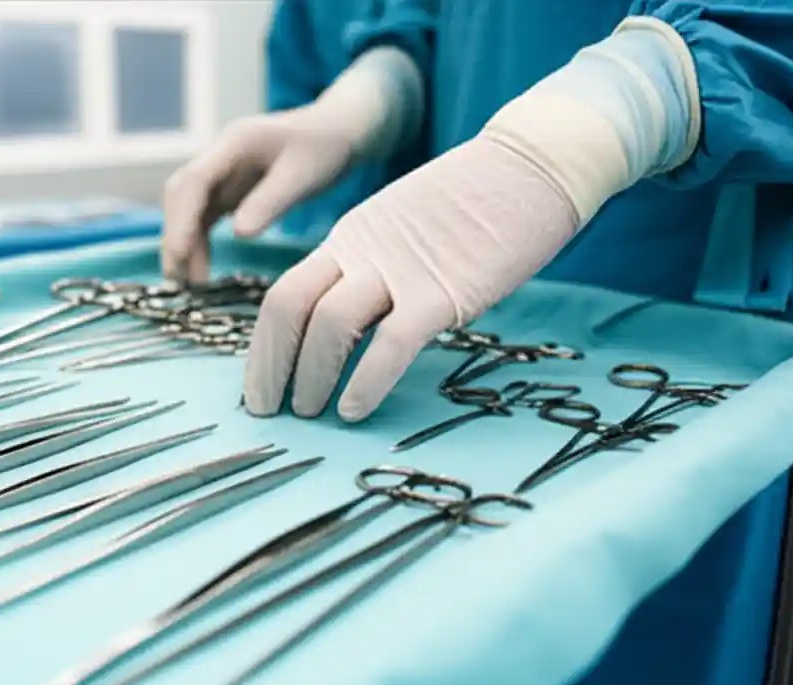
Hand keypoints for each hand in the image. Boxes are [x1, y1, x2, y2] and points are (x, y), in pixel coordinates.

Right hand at [161, 107, 358, 282]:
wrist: (339, 132)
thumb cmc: (325, 148)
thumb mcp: (303, 176)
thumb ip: (271, 202)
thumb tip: (238, 234)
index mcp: (235, 142)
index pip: (194, 181)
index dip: (182, 218)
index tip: (180, 253)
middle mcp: (220, 156)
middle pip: (181, 195)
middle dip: (176, 235)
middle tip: (181, 278)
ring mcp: (222, 172)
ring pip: (188, 208)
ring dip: (184, 243)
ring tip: (190, 284)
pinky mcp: (229, 189)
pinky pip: (203, 217)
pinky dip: (198, 242)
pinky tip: (201, 268)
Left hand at [242, 135, 580, 421]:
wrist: (532, 163)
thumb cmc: (477, 204)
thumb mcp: (404, 230)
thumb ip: (375, 272)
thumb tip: (353, 333)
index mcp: (350, 239)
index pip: (286, 294)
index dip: (264, 345)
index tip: (261, 384)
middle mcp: (362, 252)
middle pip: (289, 307)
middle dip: (269, 365)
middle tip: (265, 408)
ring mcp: (401, 270)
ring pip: (330, 326)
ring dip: (311, 377)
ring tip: (309, 412)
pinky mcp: (444, 291)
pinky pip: (391, 344)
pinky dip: (366, 382)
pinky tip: (353, 409)